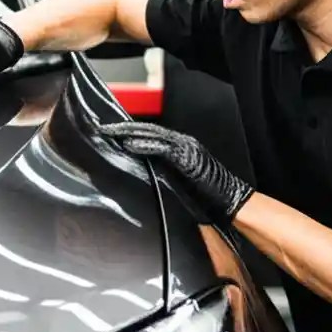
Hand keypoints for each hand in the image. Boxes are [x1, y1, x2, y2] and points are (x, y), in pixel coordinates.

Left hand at [100, 121, 252, 223]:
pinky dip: (144, 145)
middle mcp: (182, 142)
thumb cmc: (205, 198)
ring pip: (152, 134)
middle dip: (122, 127)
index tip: (107, 131)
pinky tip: (128, 145)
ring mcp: (185, 148)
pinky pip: (162, 148)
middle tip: (101, 127)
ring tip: (109, 132)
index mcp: (179, 146)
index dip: (127, 130)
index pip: (148, 133)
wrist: (230, 204)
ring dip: (128, 132)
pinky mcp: (187, 158)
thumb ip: (158, 172)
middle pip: (146, 129)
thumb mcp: (175, 182)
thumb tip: (137, 171)